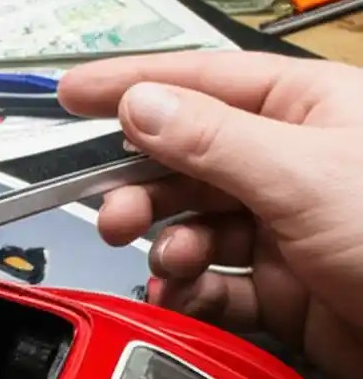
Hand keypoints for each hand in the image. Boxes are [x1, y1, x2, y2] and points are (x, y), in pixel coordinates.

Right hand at [58, 50, 362, 378]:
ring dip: (166, 243)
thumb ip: (213, 140)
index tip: (71, 94)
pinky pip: (212, 281)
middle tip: (114, 212)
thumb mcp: (305, 176)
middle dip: (143, 187)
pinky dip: (187, 291)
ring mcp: (286, 227)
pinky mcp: (283, 288)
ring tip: (164, 261)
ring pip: (193, 224)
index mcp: (308, 111)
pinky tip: (179, 296)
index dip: (132, 86)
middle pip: (186, 160)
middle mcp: (291, 164)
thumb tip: (141, 105)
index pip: (201, 82)